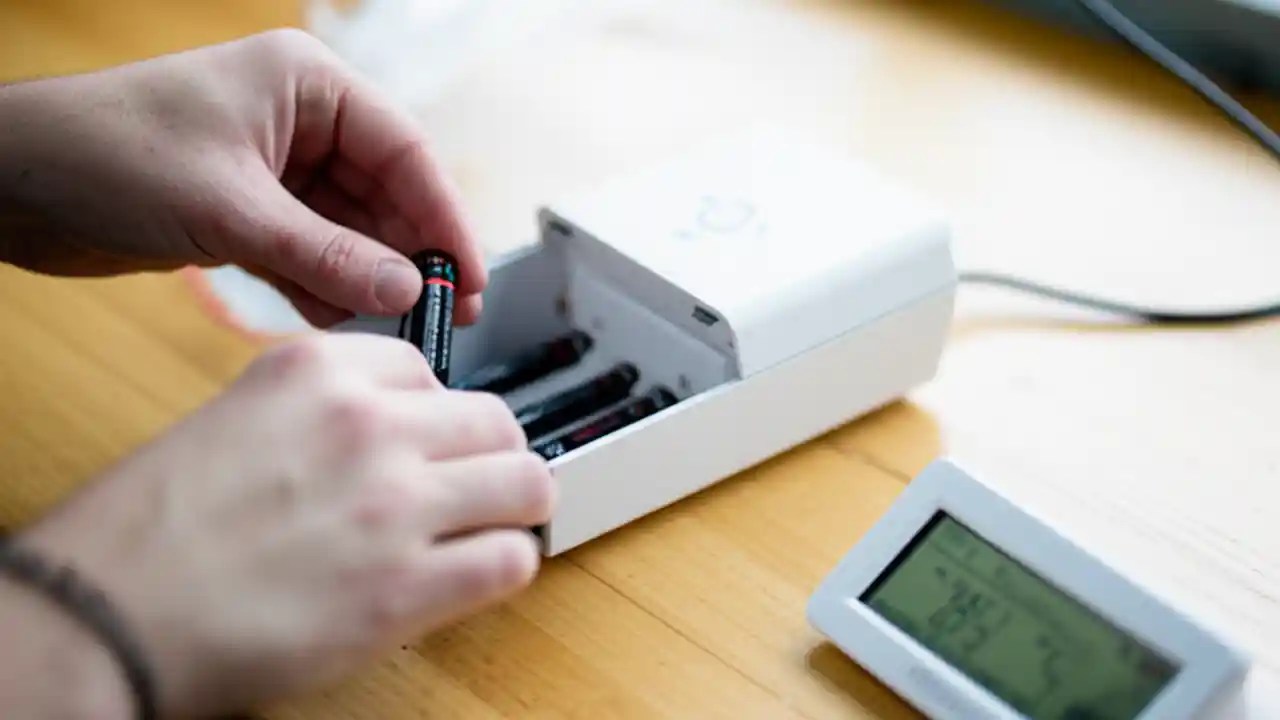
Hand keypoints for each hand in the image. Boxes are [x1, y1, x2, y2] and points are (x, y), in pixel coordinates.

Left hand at [0, 29, 483, 326]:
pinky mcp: (251, 212)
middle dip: (410, 255)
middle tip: (439, 312)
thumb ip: (327, 256)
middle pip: (385, 193)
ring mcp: (276, 169)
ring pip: (351, 229)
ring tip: (396, 325)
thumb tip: (404, 289)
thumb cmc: (103, 152)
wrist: (14, 184)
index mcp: (307, 85)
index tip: (467, 275)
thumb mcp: (231, 208)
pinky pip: (313, 253)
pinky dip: (328, 286)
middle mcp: (300, 122)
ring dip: (370, 277)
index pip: (405, 151)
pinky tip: (345, 320)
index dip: (443, 217)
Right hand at [13, 332, 554, 717]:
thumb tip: (390, 436)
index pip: (428, 367)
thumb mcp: (235, 420)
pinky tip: (474, 575)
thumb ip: (319, 416)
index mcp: (318, 371)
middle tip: (475, 487)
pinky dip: (504, 567)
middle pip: (495, 419)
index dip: (436, 412)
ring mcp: (396, 504)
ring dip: (516, 507)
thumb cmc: (149, 528)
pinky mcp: (408, 588)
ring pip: (527, 480)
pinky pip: (511, 560)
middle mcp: (368, 425)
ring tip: (491, 528)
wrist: (106, 611)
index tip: (435, 439)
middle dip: (490, 455)